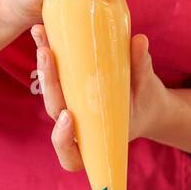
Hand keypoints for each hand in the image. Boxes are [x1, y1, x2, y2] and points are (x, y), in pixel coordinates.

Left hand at [31, 25, 168, 171]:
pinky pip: (54, 77)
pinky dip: (48, 57)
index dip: (63, 140)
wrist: (149, 106)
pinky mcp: (70, 90)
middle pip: (55, 112)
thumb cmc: (146, 104)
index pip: (71, 156)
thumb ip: (141, 68)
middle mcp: (78, 126)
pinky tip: (42, 33)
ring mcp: (72, 107)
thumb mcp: (147, 90)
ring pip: (51, 93)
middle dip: (49, 83)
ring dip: (43, 66)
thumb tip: (140, 40)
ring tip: (41, 38)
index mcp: (96, 140)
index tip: (69, 117)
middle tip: (47, 56)